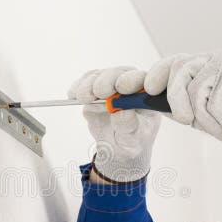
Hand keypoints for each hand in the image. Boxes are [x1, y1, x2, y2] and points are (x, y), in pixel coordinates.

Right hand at [68, 66, 160, 181]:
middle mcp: (131, 85)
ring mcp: (112, 85)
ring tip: (83, 97)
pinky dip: (79, 86)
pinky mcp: (95, 88)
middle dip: (108, 80)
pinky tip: (73, 95)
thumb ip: (128, 125)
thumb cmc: (131, 142)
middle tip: (99, 91)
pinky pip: (87, 81)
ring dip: (90, 83)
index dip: (132, 81)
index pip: (143, 81)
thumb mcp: (133, 139)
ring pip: (102, 75)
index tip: (120, 88)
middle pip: (121, 73)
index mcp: (147, 96)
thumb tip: (120, 110)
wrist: (117, 147)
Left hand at [143, 48, 221, 171]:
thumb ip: (178, 105)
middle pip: (176, 72)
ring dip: (207, 117)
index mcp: (204, 65)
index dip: (151, 75)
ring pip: (193, 91)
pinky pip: (213, 102)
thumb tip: (145, 99)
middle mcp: (214, 57)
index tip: (130, 88)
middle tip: (192, 119)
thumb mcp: (202, 116)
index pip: (171, 64)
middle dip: (178, 102)